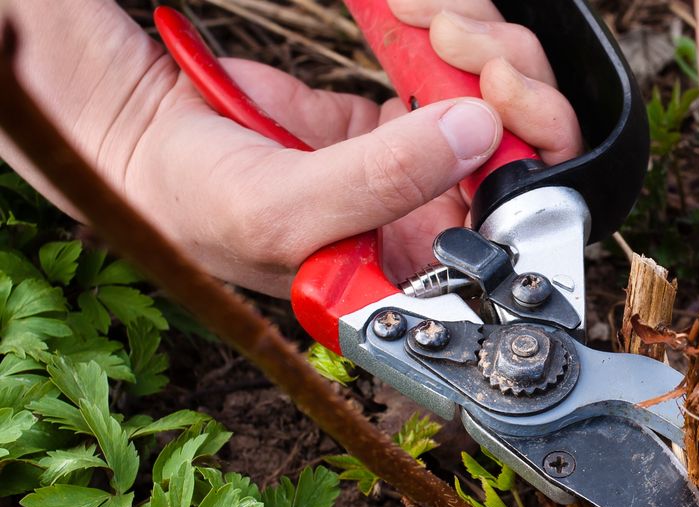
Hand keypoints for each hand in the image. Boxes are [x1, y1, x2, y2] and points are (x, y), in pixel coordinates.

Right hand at [123, 1, 579, 296]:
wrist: (143, 138)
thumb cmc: (200, 207)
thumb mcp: (286, 211)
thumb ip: (383, 180)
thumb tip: (476, 133)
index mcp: (419, 268)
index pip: (517, 222)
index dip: (533, 158)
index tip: (503, 96)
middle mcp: (431, 217)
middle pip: (525, 147)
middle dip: (511, 80)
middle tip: (465, 40)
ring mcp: (418, 159)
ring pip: (497, 97)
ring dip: (477, 41)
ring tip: (425, 17)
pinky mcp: (397, 112)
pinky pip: (451, 64)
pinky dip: (446, 27)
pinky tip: (415, 13)